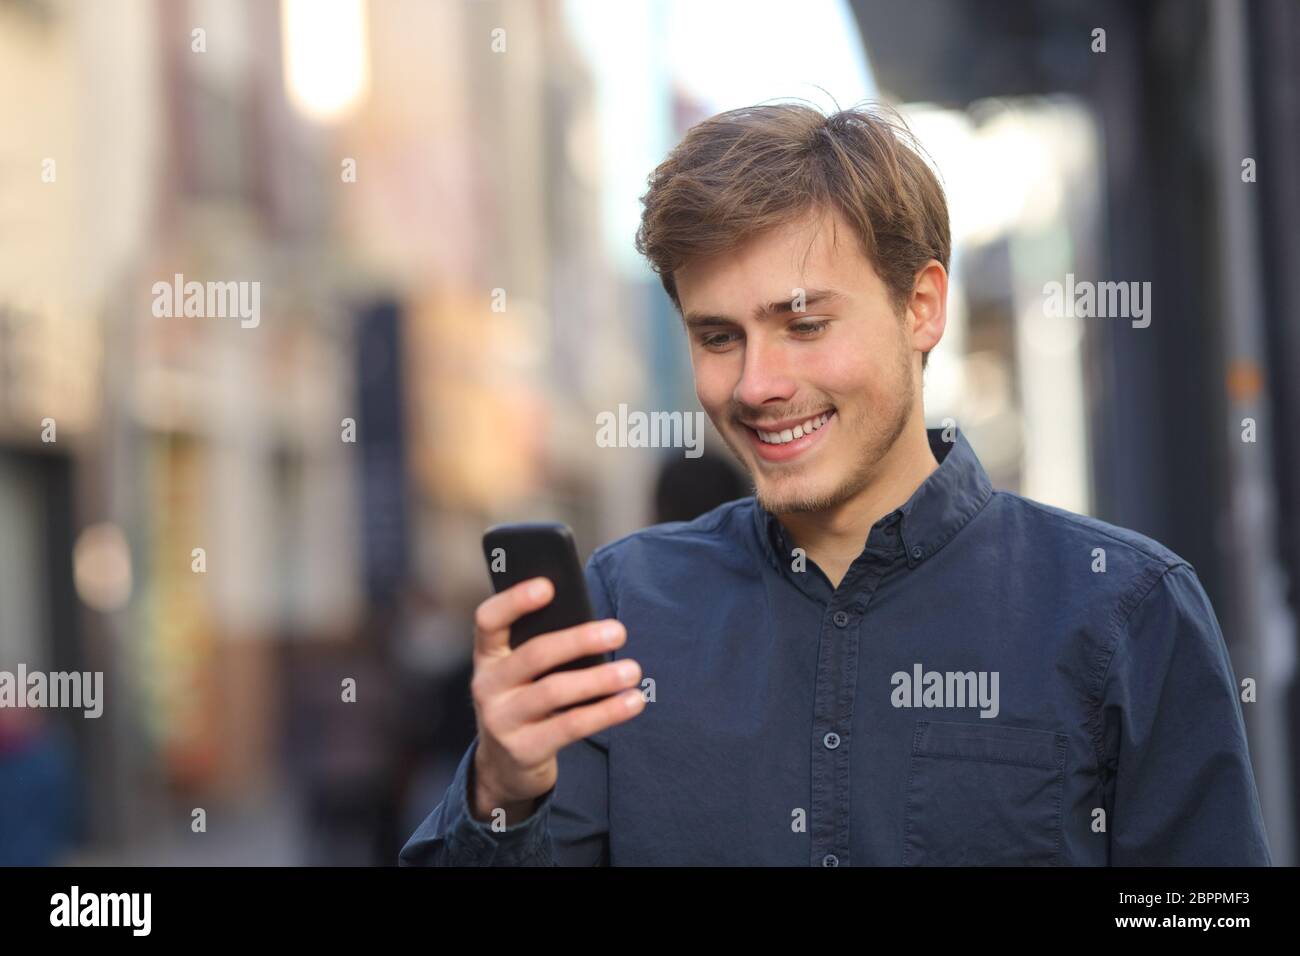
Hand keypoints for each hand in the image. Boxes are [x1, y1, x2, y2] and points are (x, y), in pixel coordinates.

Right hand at [468, 577, 644, 823]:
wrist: (505, 766)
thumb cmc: (527, 700)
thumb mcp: (523, 673)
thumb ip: (545, 647)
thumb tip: (596, 627)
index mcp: (487, 656)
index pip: (489, 620)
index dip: (514, 600)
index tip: (549, 586)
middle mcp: (487, 686)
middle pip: (534, 655)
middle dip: (579, 640)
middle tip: (618, 632)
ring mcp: (502, 720)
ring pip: (555, 691)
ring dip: (599, 679)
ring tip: (633, 671)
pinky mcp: (523, 750)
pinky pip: (570, 726)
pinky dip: (607, 712)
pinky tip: (633, 702)